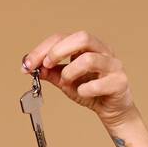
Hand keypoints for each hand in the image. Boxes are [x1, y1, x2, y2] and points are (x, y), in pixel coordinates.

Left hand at [21, 30, 138, 127]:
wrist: (111, 108)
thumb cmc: (91, 90)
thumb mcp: (65, 80)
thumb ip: (50, 72)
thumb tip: (29, 67)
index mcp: (88, 47)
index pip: (63, 37)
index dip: (43, 49)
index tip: (28, 63)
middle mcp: (102, 51)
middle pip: (82, 38)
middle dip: (58, 51)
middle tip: (46, 65)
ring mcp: (113, 65)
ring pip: (89, 59)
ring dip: (70, 72)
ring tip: (66, 82)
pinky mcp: (119, 82)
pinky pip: (99, 84)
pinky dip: (84, 90)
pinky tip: (82, 93)